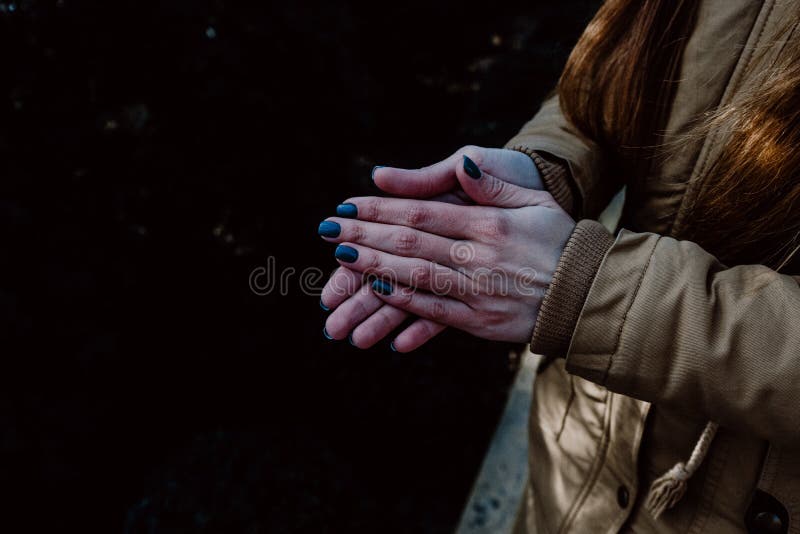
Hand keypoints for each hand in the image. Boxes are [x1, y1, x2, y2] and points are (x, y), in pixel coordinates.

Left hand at [321, 155, 574, 343]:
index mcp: (486, 223)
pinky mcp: (479, 320)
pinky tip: (376, 291)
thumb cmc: (560, 239)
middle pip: (409, 241)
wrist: (587, 293)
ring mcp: (477, 290)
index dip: (379, 208)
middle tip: (328, 228)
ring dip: (373, 266)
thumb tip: (459, 165)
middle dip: (364, 234)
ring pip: (415, 275)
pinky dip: (403, 301)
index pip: (421, 211)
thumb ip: (492, 184)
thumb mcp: (533, 201)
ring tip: (340, 257)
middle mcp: (477, 255)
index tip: (347, 205)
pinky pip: (434, 310)